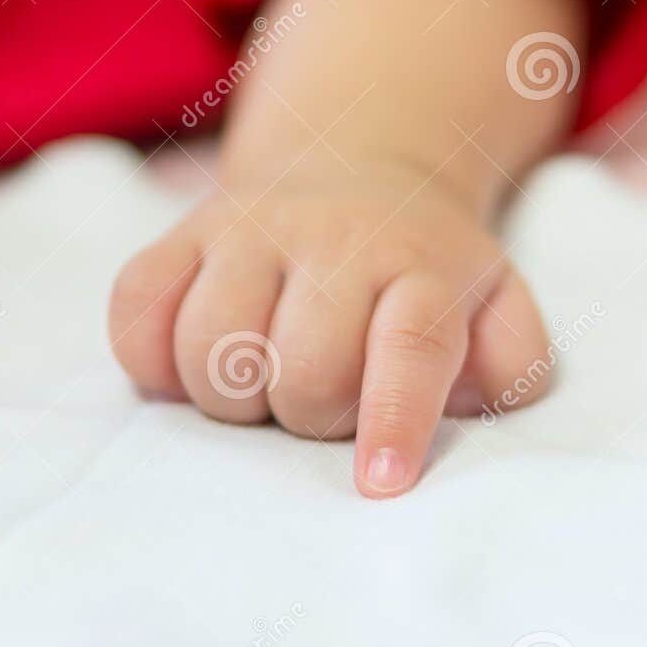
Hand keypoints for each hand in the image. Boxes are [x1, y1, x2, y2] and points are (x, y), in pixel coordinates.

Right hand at [107, 155, 549, 497]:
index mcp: (420, 266)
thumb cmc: (424, 270)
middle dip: (311, 416)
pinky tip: (192, 361)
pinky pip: (136, 308)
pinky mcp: (182, 231)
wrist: (357, 162)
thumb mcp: (495, 301)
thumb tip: (472, 403)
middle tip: (324, 402)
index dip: (394, 417)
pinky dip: (152, 357)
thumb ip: (510, 359)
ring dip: (232, 397)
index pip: (410, 341)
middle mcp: (335, 238)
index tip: (380, 484)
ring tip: (264, 383)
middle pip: (304, 366)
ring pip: (212, 344)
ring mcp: (250, 229)